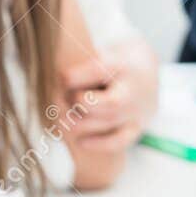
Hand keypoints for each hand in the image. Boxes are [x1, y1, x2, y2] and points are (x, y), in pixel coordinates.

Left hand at [60, 38, 158, 155]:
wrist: (145, 72)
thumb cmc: (110, 62)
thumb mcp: (100, 52)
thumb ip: (79, 63)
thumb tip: (49, 73)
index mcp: (125, 65)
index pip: (99, 70)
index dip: (73, 77)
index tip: (59, 79)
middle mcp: (135, 88)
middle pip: (110, 103)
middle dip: (81, 105)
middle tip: (61, 101)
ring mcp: (138, 110)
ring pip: (109, 123)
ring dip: (81, 124)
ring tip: (62, 120)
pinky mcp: (137, 126)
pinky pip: (119, 141)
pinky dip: (98, 144)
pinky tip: (80, 141)